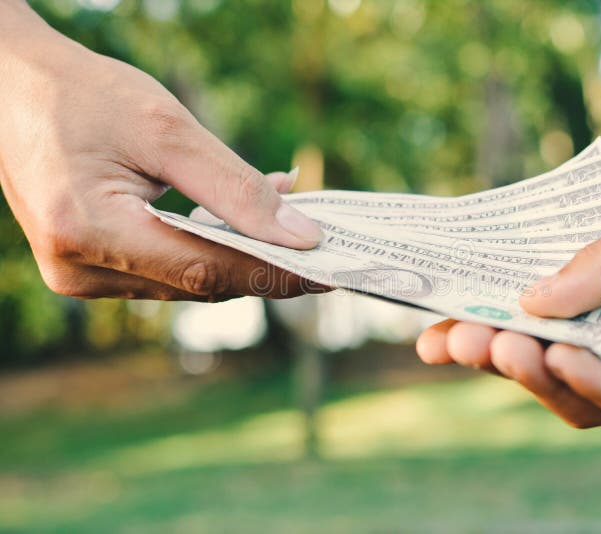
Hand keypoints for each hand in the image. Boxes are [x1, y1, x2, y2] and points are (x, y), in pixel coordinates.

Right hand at [0, 2, 321, 300]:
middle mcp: (79, 268)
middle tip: (321, 245)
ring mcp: (79, 274)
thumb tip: (301, 236)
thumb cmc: (83, 95)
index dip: (273, 274)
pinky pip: (164, 268)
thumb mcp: (166, 129)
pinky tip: (238, 220)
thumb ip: (236, 187)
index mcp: (89, 230)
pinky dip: (207, 247)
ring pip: (185, 280)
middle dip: (263, 264)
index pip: (205, 271)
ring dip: (239, 253)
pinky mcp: (87, 266)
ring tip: (287, 218)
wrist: (12, 87)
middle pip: (198, 282)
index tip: (329, 272)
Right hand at [417, 193, 600, 436]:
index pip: (535, 308)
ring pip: (574, 389)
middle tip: (445, 340)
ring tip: (495, 343)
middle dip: (487, 349)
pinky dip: (591, 386)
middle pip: (541, 354)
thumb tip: (527, 298)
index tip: (432, 313)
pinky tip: (561, 360)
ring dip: (530, 370)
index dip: (482, 311)